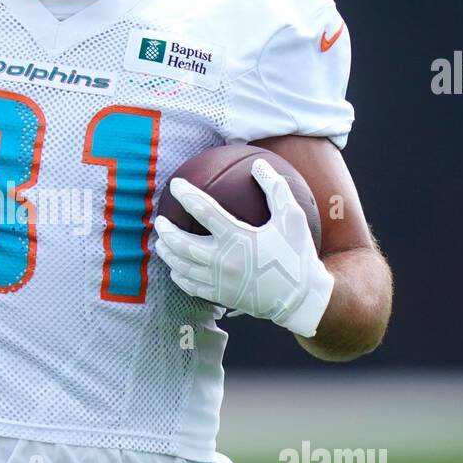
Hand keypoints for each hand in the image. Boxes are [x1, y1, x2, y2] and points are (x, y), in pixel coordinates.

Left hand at [153, 157, 333, 337]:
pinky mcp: (221, 296)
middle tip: (160, 221)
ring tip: (161, 243)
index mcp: (238, 238)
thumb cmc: (297, 254)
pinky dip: (179, 276)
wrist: (302, 298)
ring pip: (182, 267)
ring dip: (167, 254)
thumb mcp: (292, 218)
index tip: (175, 185)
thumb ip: (275, 188)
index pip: (204, 211)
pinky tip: (175, 270)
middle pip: (182, 244)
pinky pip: (191, 286)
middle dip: (166, 231)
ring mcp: (220, 281)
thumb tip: (258, 164)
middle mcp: (224, 260)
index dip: (186, 195)